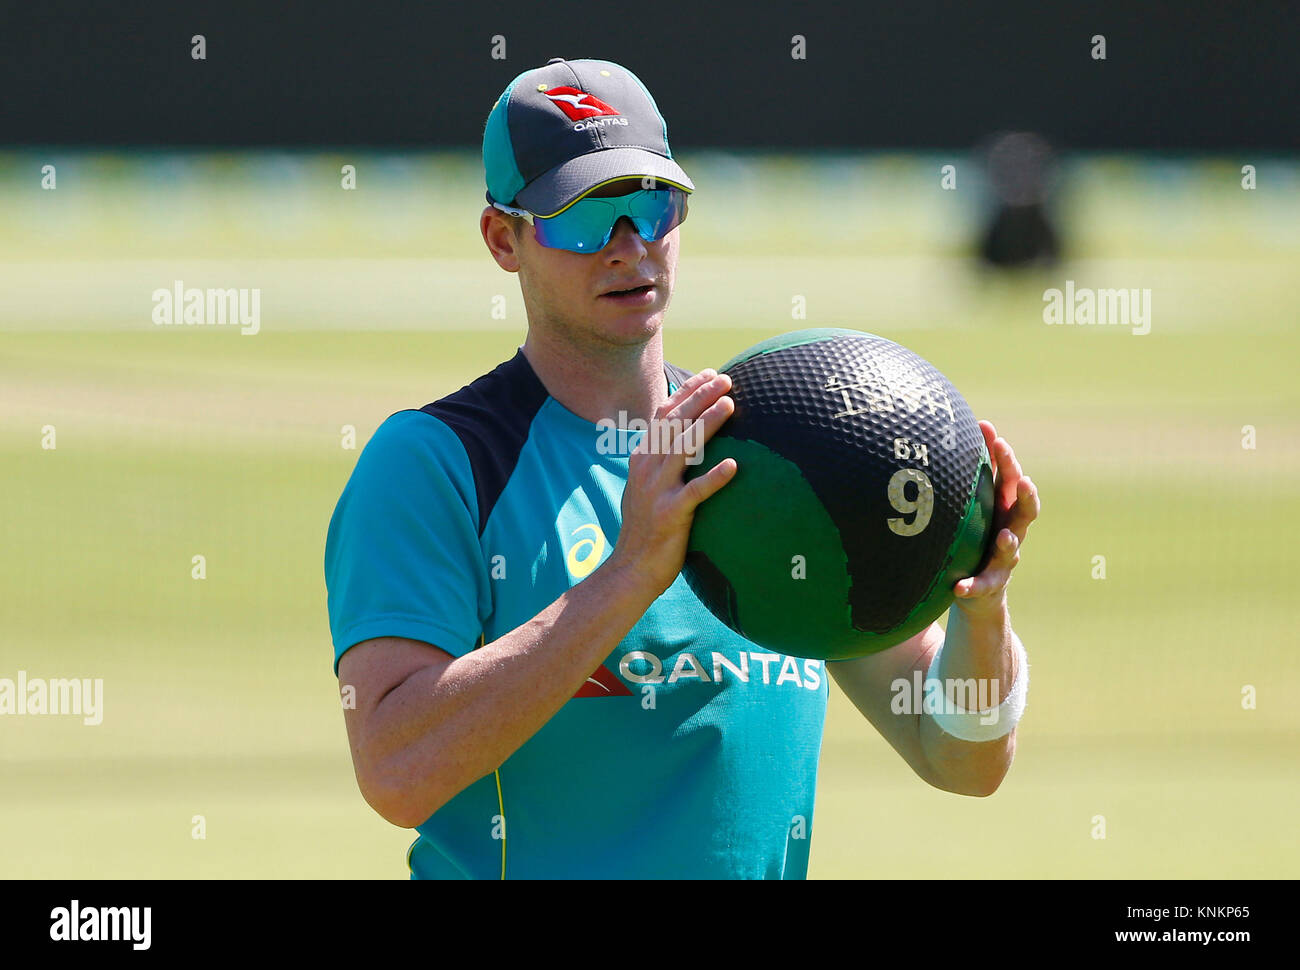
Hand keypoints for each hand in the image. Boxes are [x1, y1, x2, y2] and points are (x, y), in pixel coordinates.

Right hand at [607, 369, 736, 596]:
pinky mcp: (670, 514)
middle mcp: (647, 468)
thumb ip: (660, 460)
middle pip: (675, 423)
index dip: (687, 392)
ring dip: (707, 424)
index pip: (664, 414)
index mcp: (642, 458)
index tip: (710, 374)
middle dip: (700, 397)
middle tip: (726, 379)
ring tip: (730, 405)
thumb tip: (684, 438)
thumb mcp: (646, 486)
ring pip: (684, 449)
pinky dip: (713, 478)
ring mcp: (657, 490)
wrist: (630, 568)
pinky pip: (695, 492)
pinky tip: (733, 466)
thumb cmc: (646, 527)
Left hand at [953, 420, 1039, 615]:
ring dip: (1009, 542)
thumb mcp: (973, 508)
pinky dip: (972, 586)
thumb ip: (966, 479)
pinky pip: (981, 586)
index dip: (1006, 459)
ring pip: (1011, 550)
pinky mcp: (989, 585)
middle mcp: (1010, 531)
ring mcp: (1003, 560)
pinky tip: (959, 587)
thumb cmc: (973, 538)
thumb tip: (947, 437)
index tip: (996, 438)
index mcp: (1003, 509)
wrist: (978, 591)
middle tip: (1023, 480)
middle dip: (1025, 495)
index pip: (1010, 480)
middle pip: (1024, 510)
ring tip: (1003, 537)